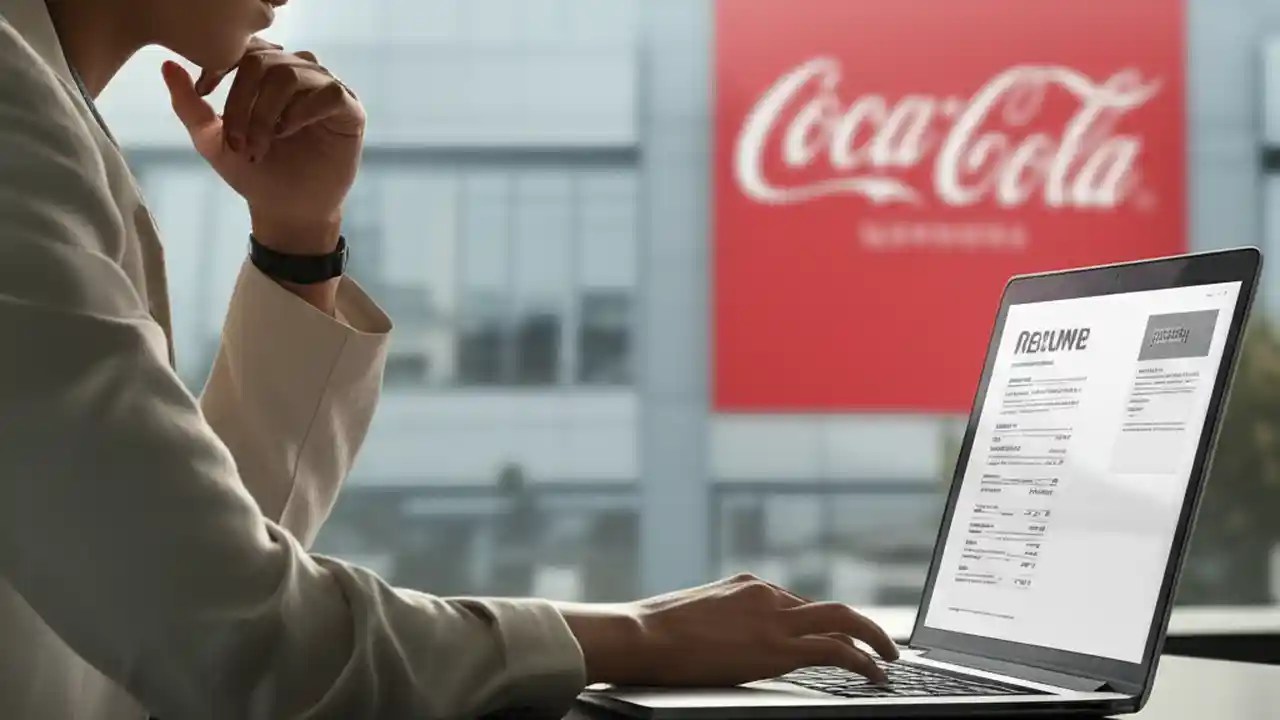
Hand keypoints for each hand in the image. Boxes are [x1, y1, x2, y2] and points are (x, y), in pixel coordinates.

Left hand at [161, 39, 364, 255]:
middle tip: (238, 140)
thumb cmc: (254, 174)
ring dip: (267, 110)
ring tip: (260, 144)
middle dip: (243, 100)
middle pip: (265, 61)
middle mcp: (301, 74)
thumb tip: (166, 66)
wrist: (286, 211)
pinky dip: (302, 111)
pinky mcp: (350, 111)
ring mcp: (327, 90)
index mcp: (270, 73)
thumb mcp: (212, 140)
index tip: (205, 92)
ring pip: (292, 73)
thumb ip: (189, 105)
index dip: (222, 66)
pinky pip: (328, 92)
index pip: (246, 49)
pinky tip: (287, 133)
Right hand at [559, 573, 898, 686]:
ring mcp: (773, 616)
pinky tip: (874, 672)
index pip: (798, 605)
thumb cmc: (655, 631)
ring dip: (872, 639)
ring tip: (889, 660)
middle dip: (862, 626)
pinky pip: (833, 649)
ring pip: (841, 620)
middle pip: (829, 607)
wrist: (643, 635)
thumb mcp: (696, 615)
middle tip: (884, 644)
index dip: (822, 626)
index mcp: (748, 586)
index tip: (836, 640)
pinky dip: (861, 659)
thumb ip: (723, 621)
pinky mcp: (776, 645)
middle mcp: (767, 593)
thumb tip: (724, 639)